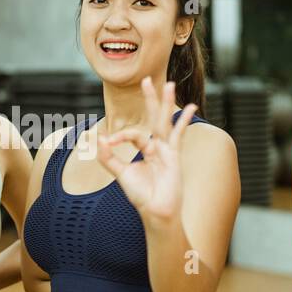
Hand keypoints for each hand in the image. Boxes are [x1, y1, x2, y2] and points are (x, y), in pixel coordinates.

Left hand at [94, 77, 196, 223]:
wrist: (155, 211)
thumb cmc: (142, 195)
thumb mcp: (121, 174)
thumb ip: (108, 158)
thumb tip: (98, 138)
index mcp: (145, 150)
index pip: (132, 134)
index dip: (119, 136)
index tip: (108, 143)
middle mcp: (158, 146)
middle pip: (153, 118)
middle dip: (150, 99)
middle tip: (146, 79)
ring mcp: (167, 150)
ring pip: (165, 122)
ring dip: (166, 103)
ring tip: (169, 85)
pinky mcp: (174, 156)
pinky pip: (178, 135)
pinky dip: (184, 121)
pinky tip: (192, 107)